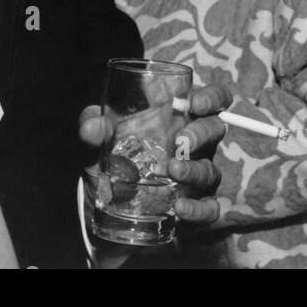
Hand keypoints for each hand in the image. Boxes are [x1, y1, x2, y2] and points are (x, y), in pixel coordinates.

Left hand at [78, 82, 232, 226]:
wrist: (107, 209)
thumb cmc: (113, 161)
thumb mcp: (98, 143)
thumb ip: (93, 129)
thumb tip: (91, 126)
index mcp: (179, 119)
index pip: (212, 100)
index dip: (213, 97)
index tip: (196, 102)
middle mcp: (194, 145)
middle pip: (215, 130)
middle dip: (202, 132)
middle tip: (183, 140)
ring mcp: (197, 177)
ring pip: (211, 170)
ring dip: (195, 170)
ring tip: (173, 172)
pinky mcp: (195, 207)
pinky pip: (209, 208)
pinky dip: (198, 208)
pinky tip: (180, 208)